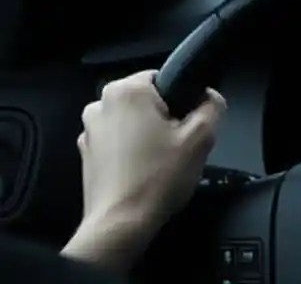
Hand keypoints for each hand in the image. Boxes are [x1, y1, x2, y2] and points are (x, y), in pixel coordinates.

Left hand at [61, 70, 225, 272]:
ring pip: (132, 121)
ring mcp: (88, 130)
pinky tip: (144, 171)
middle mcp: (100, 104)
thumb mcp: (201, 138)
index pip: (165, 77)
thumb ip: (213, 106)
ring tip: (162, 161)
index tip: (190, 124)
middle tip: (179, 145)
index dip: (184, 99)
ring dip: (147, 134)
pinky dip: (131, 150)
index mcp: (127, 91)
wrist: (121, 224)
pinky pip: (117, 141)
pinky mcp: (86, 153)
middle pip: (147, 100)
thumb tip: (210, 97)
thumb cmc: (159, 178)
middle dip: (165, 118)